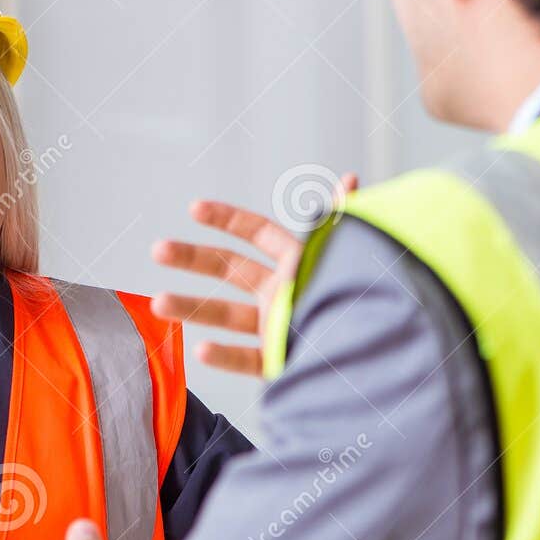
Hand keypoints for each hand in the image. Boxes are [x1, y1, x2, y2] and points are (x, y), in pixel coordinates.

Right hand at [150, 174, 357, 376]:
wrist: (382, 355)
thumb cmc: (369, 300)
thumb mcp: (352, 257)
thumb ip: (345, 222)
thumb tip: (350, 179)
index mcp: (297, 262)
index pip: (255, 233)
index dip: (226, 219)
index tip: (194, 209)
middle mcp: (281, 291)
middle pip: (228, 269)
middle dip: (192, 258)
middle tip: (159, 250)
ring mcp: (276, 326)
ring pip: (225, 316)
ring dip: (191, 307)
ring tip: (157, 304)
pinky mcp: (279, 361)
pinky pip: (246, 359)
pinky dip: (225, 355)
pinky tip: (201, 350)